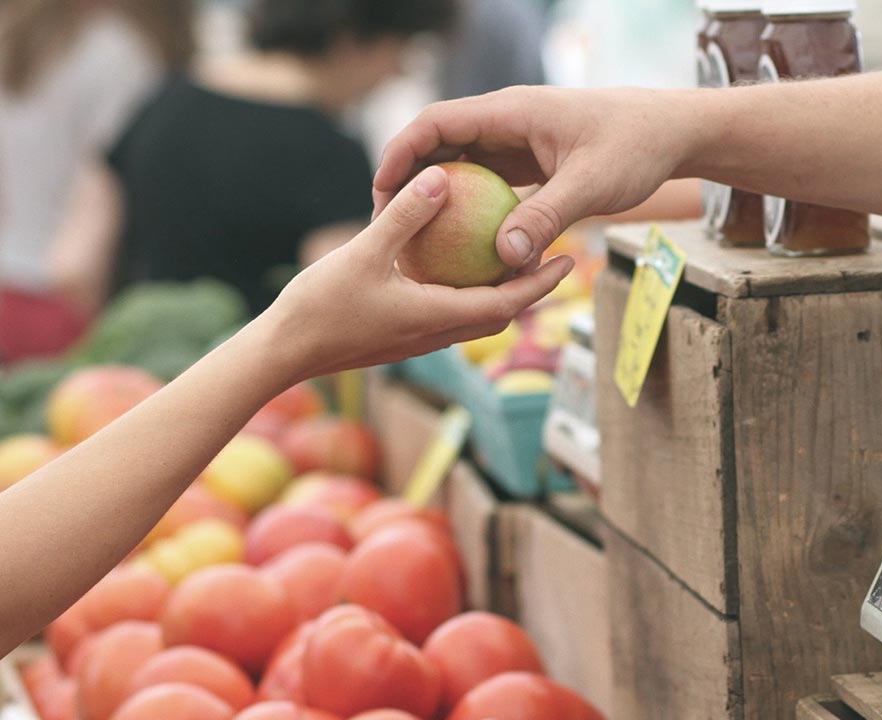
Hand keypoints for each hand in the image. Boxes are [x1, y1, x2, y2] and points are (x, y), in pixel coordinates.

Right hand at [264, 164, 574, 384]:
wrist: (284, 353)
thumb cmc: (321, 306)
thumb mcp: (364, 252)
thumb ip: (405, 216)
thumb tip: (442, 177)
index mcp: (439, 318)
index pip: (508, 303)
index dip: (542, 283)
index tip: (569, 260)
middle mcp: (437, 334)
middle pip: (500, 313)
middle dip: (531, 288)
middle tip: (553, 255)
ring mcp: (419, 339)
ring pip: (475, 317)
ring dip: (499, 293)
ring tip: (512, 258)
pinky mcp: (401, 337)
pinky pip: (447, 314)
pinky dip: (465, 293)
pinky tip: (455, 267)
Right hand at [373, 87, 694, 268]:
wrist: (670, 133)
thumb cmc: (635, 147)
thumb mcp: (591, 185)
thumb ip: (547, 218)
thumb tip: (505, 258)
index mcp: (511, 112)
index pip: (436, 123)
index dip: (401, 154)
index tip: (382, 192)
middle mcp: (507, 123)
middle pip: (440, 145)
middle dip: (409, 180)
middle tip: (387, 225)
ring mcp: (517, 142)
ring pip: (462, 166)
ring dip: (438, 198)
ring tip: (415, 240)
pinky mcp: (530, 163)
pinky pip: (488, 185)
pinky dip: (471, 210)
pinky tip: (463, 248)